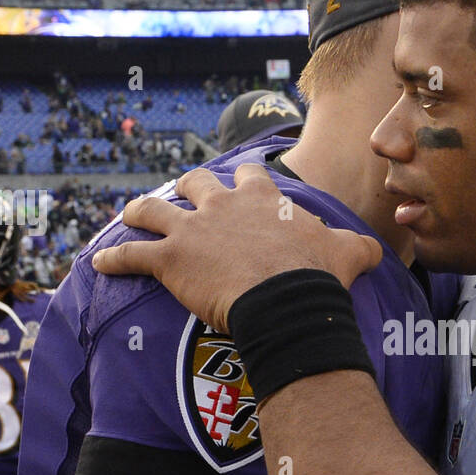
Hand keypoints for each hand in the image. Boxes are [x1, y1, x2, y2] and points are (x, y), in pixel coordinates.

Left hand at [91, 164, 382, 332]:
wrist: (285, 297)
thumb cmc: (316, 275)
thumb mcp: (347, 254)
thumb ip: (357, 247)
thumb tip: (376, 250)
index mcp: (264, 199)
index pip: (253, 177)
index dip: (246, 181)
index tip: (243, 185)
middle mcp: (223, 204)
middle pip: (198, 181)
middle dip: (189, 187)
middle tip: (185, 197)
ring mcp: (191, 229)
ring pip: (153, 209)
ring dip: (140, 213)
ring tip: (130, 216)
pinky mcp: (168, 259)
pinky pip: (132, 256)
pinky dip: (114, 261)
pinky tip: (99, 265)